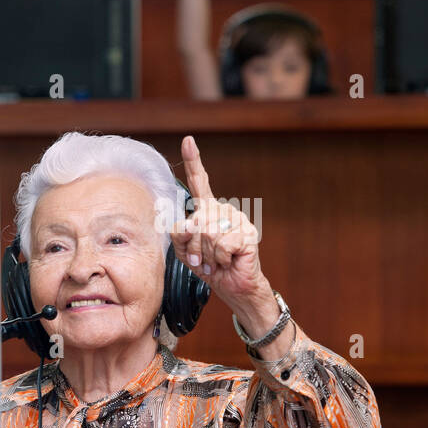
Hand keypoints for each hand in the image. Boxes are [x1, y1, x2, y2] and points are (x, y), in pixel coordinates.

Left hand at [171, 135, 268, 316]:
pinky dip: (220, 258)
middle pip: (194, 221)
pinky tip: (229, 260)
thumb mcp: (185, 251)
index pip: (199, 183)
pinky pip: (221, 244)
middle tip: (203, 258)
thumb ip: (179, 234)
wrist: (233, 287)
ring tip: (217, 260)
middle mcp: (223, 210)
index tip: (188, 140)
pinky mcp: (247, 234)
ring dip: (206, 254)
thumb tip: (190, 224)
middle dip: (192, 246)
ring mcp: (238, 220)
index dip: (194, 161)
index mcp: (208, 210)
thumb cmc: (209, 267)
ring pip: (206, 233)